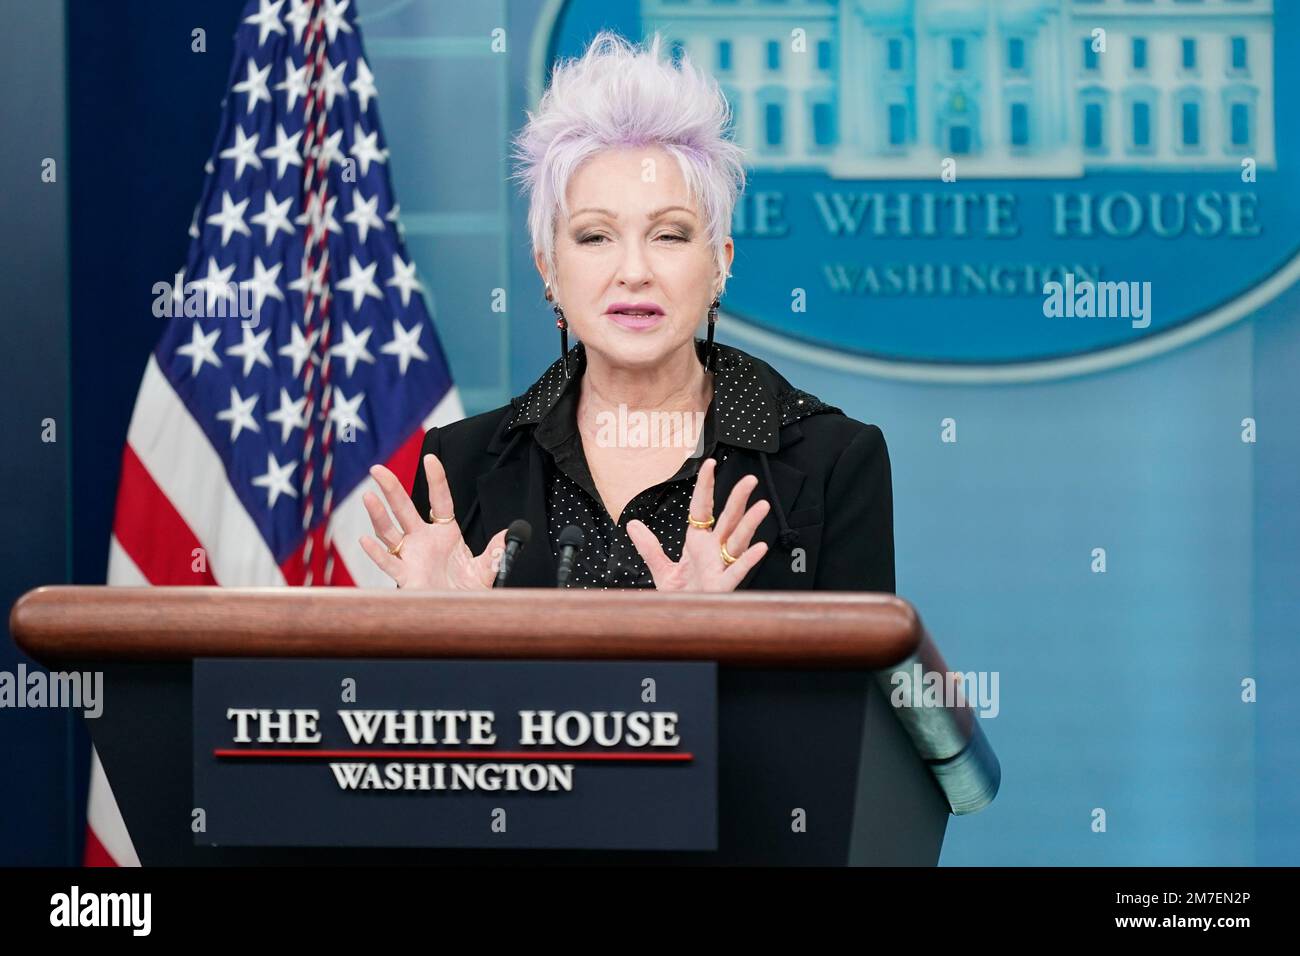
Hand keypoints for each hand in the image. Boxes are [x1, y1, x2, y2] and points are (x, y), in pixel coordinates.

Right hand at [359, 454, 507, 589]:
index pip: (440, 500)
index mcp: (445, 533)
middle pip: (404, 509)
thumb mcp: (487, 568)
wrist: (458, 614)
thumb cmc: (467, 589)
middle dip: (391, 489)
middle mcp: (424, 540)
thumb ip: (497, 551)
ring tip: (368, 497)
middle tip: (377, 469)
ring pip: (390, 532)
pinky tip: (365, 540)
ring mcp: (412, 556)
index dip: (436, 480)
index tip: (430, 459)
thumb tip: (512, 534)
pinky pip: (388, 564)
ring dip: (378, 516)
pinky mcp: (405, 577)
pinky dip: (376, 553)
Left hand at [625, 458, 769, 591]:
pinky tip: (759, 547)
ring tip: (761, 506)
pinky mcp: (723, 586)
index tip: (710, 464)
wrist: (685, 620)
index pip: (703, 508)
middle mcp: (713, 551)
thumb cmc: (681, 596)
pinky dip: (748, 560)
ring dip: (750, 524)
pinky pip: (737, 572)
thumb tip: (632, 524)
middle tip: (749, 479)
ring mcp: (720, 567)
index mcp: (699, 542)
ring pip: (738, 541)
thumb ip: (649, 546)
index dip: (706, 487)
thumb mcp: (661, 569)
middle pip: (728, 520)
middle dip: (738, 499)